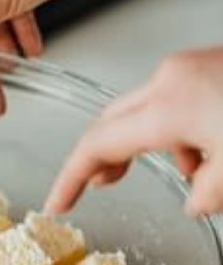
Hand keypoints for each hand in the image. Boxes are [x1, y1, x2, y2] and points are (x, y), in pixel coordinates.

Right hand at [46, 48, 222, 216]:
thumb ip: (207, 193)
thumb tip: (197, 200)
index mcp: (168, 107)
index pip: (97, 145)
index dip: (71, 179)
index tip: (58, 202)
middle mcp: (171, 79)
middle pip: (114, 122)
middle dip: (107, 157)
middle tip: (102, 184)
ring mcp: (190, 65)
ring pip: (150, 110)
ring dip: (157, 144)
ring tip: (196, 170)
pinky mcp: (209, 62)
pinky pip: (177, 96)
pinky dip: (181, 125)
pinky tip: (212, 143)